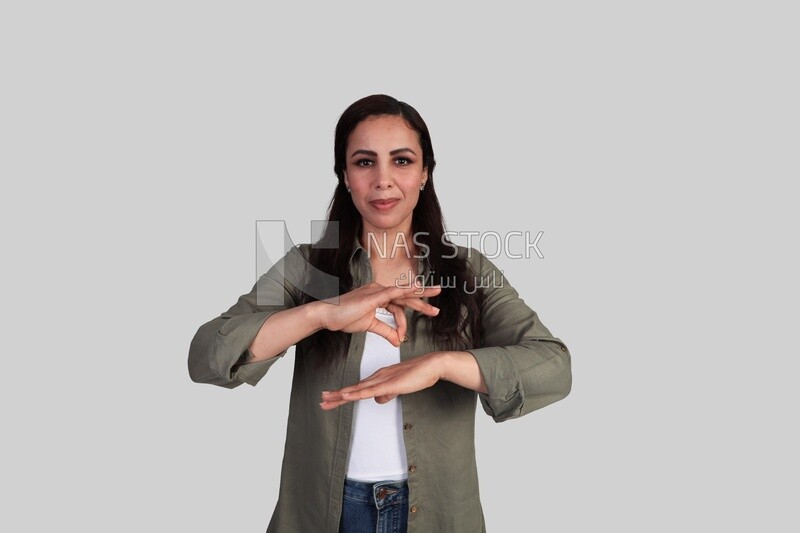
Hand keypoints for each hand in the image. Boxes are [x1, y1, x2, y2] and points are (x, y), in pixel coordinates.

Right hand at [316, 282, 440, 346]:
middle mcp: (379, 290)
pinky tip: (417, 289)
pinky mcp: (373, 295)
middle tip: (436, 310)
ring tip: (432, 308)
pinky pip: (393, 292)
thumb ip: (386, 331)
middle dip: (423, 303)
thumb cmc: (344, 317)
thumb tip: (398, 340)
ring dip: (419, 300)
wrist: (327, 316)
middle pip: (406, 296)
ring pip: (403, 294)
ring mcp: (376, 291)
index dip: (403, 322)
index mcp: (379, 297)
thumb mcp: (370, 326)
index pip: (399, 306)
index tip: (403, 336)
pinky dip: (406, 291)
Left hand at [319, 353, 444, 409]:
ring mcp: (383, 380)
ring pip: (358, 389)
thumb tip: (378, 400)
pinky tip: (347, 396)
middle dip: (337, 396)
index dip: (344, 394)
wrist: (433, 365)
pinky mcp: (390, 384)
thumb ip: (388, 393)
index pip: (358, 388)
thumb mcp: (401, 387)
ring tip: (327, 400)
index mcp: (380, 377)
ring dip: (341, 395)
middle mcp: (378, 377)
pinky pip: (369, 390)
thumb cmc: (420, 374)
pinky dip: (356, 394)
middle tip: (322, 401)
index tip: (332, 398)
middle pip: (354, 388)